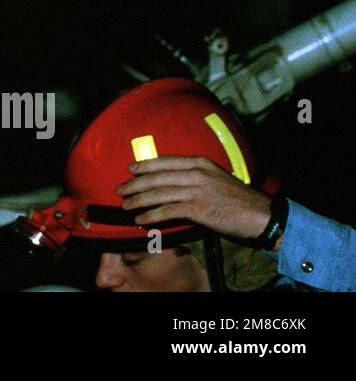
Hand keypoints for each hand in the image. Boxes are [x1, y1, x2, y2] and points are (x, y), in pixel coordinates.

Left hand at [117, 155, 275, 245]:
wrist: (260, 214)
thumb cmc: (238, 198)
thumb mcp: (216, 177)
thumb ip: (195, 176)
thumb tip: (171, 182)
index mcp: (200, 163)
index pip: (164, 161)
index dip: (144, 166)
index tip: (131, 170)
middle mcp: (195, 173)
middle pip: (156, 177)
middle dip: (135, 184)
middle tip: (120, 190)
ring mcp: (195, 191)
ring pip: (158, 194)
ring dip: (138, 200)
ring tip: (125, 206)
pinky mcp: (197, 209)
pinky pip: (166, 211)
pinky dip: (151, 215)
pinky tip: (141, 219)